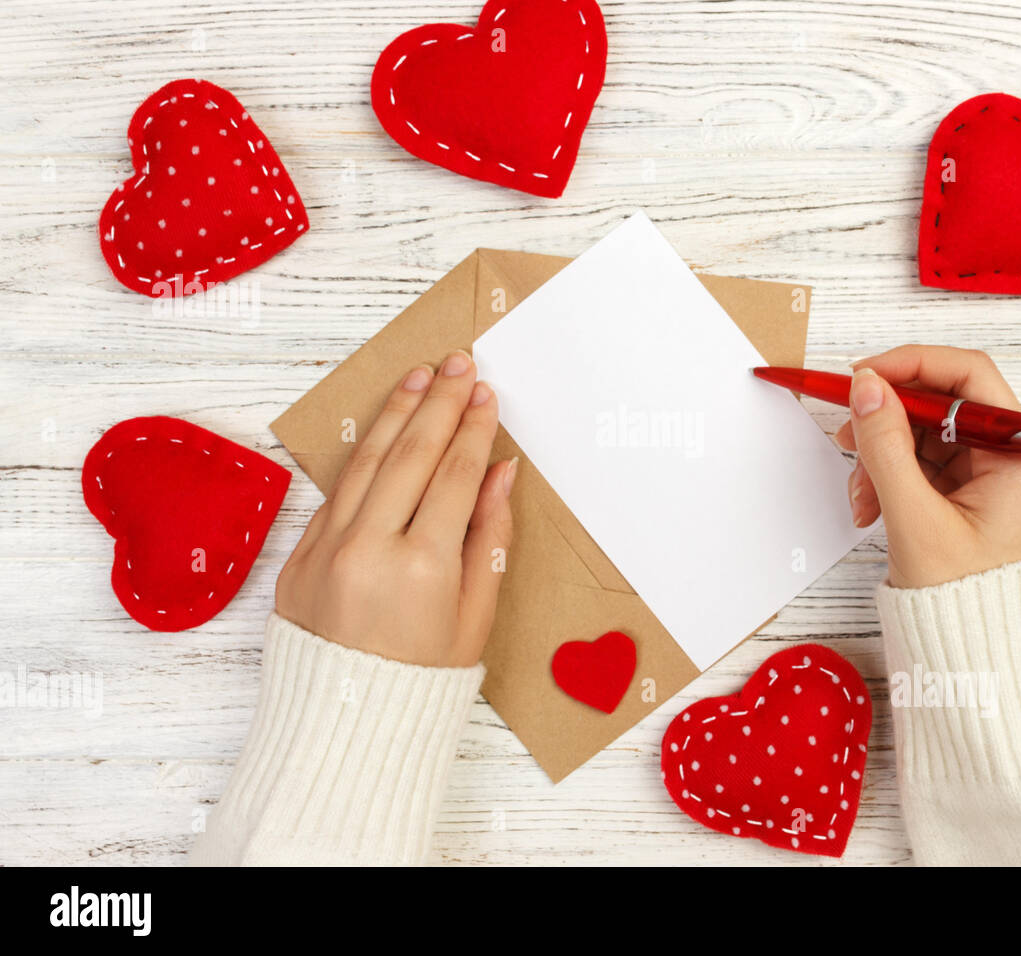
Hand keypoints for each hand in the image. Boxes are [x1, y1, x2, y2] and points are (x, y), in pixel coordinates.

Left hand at [275, 352, 515, 666]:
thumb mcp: (474, 617)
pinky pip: (338, 491)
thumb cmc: (421, 679)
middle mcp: (369, 548)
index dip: (474, 429)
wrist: (346, 722)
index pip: (454, 475)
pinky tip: (384, 427)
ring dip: (396, 413)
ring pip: (366, 461)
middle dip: (439, 402)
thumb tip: (499, 472)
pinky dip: (364, 454)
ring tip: (419, 376)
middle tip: (458, 363)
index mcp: (422, 568)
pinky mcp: (301, 555)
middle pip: (411, 454)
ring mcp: (327, 549)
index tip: (486, 395)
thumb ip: (488, 537)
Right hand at [836, 345, 1020, 588]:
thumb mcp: (914, 518)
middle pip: (947, 408)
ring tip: (861, 496)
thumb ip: (886, 445)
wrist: (972, 659)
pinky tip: (873, 505)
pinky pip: (932, 464)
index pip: (970, 380)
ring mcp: (1004, 480)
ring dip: (886, 457)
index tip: (864, 375)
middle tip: (847, 432)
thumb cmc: (962, 604)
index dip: (911, 367)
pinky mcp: (983, 497)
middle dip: (890, 422)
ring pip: (932, 437)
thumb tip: (867, 387)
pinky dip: (897, 477)